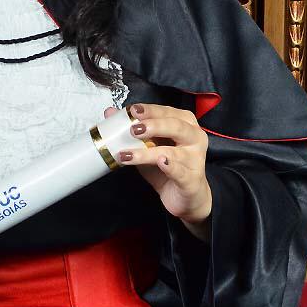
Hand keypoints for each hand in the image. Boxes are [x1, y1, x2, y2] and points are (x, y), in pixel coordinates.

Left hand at [105, 104, 211, 239]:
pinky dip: (170, 167)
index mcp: (185, 124)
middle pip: (175, 126)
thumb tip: (110, 112)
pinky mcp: (192, 180)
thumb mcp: (149, 146)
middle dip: (154, 125)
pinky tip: (161, 162)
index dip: (150, 110)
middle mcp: (194, 138)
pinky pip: (180, 172)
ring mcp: (195, 159)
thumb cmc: (168, 166)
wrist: (184, 196)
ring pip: (172, 152)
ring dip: (148, 152)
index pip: (167, 112)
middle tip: (133, 129)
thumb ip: (132, 130)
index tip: (132, 110)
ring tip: (129, 153)